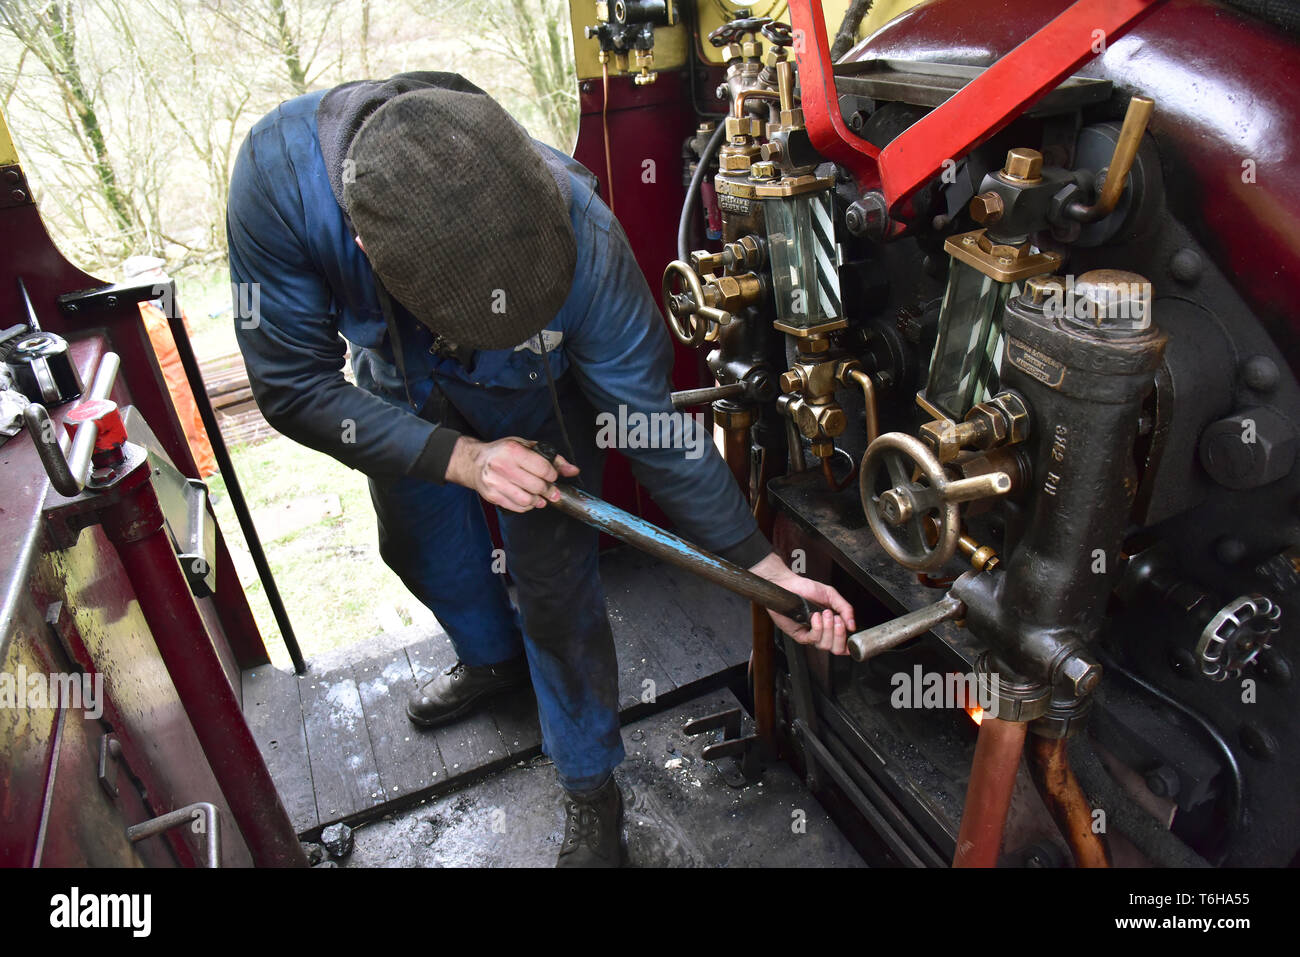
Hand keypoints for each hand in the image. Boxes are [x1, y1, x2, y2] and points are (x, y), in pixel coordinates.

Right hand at [445, 436, 579, 512]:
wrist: (475, 463)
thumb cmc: (503, 453)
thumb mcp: (527, 448)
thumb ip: (552, 459)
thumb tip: (574, 470)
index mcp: (512, 450)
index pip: (542, 468)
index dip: (552, 475)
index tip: (551, 476)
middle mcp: (502, 466)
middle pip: (536, 486)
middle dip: (548, 490)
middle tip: (550, 490)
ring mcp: (495, 483)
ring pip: (526, 500)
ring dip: (537, 500)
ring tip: (539, 496)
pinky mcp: (492, 496)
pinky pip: (516, 507)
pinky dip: (526, 506)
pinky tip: (527, 500)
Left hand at [748, 552, 855, 654]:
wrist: (788, 585)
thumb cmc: (806, 589)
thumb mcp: (831, 595)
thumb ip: (845, 609)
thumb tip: (853, 625)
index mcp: (831, 626)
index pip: (843, 644)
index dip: (848, 643)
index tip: (851, 633)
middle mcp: (822, 633)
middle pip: (836, 648)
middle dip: (840, 634)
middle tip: (838, 620)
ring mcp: (811, 635)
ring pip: (825, 645)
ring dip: (828, 628)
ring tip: (825, 613)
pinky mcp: (799, 635)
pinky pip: (813, 639)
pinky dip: (817, 628)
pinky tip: (815, 617)